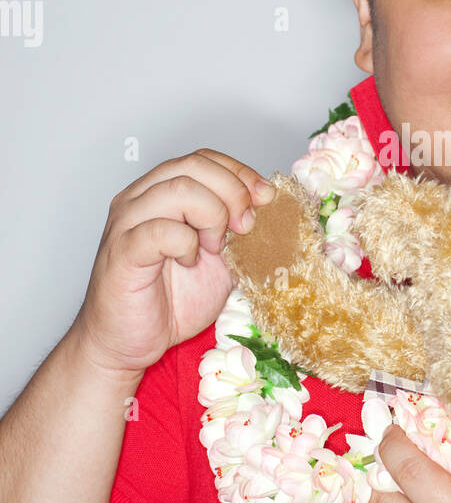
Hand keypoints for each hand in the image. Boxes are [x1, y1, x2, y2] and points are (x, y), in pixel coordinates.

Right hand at [70, 150, 276, 377]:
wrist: (128, 343)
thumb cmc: (169, 301)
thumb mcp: (221, 260)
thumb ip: (240, 233)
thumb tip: (276, 214)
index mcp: (160, 192)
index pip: (203, 158)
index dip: (240, 172)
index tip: (266, 199)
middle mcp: (139, 198)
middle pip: (193, 165)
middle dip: (233, 192)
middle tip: (245, 228)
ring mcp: (126, 222)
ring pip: (178, 189)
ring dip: (212, 216)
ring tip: (214, 248)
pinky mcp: (122, 251)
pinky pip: (160, 230)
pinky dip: (186, 244)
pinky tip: (189, 262)